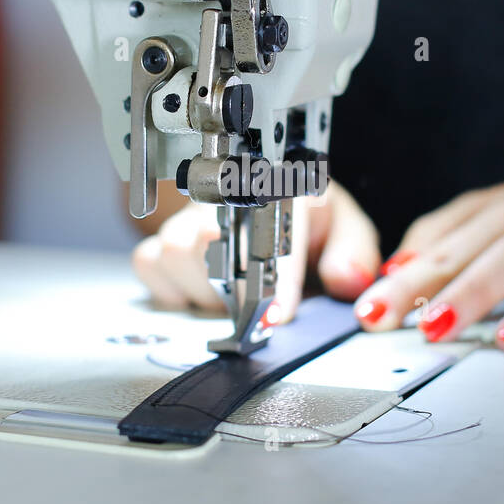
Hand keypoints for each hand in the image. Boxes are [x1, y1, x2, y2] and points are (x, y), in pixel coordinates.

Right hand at [132, 182, 382, 320]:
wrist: (271, 215)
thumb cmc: (311, 226)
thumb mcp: (346, 233)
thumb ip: (354, 255)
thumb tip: (345, 279)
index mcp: (282, 187)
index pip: (273, 230)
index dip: (277, 279)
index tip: (277, 315)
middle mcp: (227, 196)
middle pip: (209, 240)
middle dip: (238, 288)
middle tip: (260, 308)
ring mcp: (187, 217)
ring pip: (175, 254)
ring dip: (205, 289)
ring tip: (235, 294)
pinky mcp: (159, 239)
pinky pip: (149, 265)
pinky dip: (172, 288)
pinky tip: (201, 289)